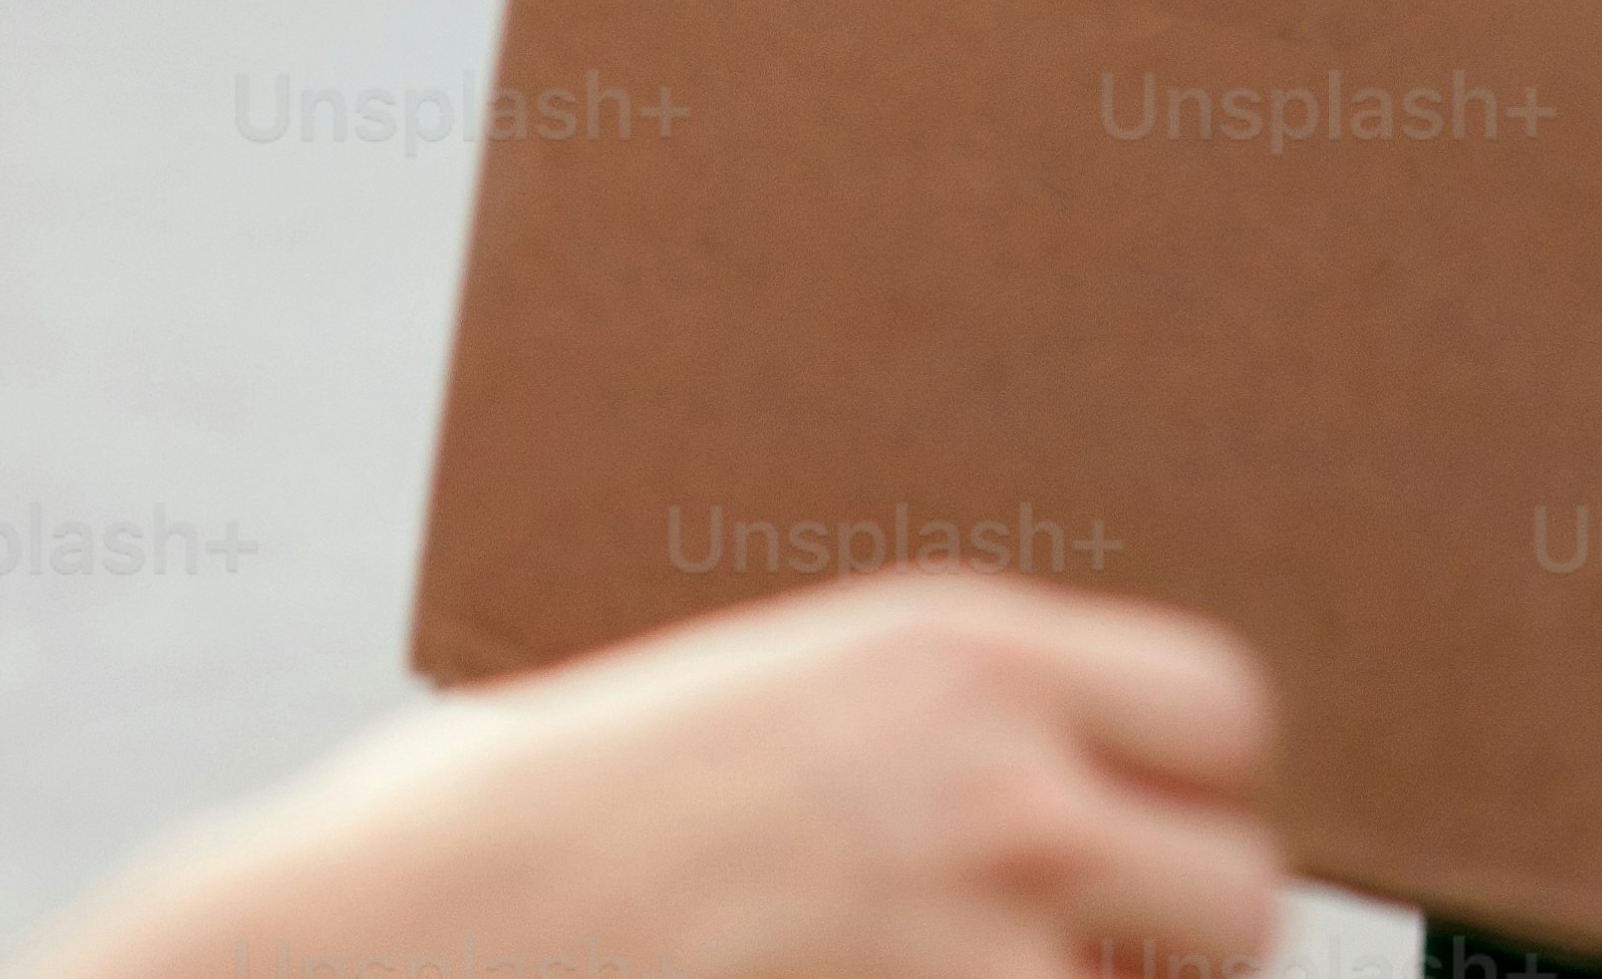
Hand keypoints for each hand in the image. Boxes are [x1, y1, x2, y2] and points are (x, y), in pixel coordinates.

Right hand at [27, 571, 1277, 978]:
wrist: (360, 957)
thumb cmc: (485, 848)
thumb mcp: (711, 713)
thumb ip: (886, 743)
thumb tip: (1015, 781)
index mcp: (940, 655)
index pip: (1222, 711)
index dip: (1183, 797)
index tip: (1126, 854)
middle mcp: (989, 794)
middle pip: (1241, 899)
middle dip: (1160, 959)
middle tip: (1046, 972)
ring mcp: (966, 959)